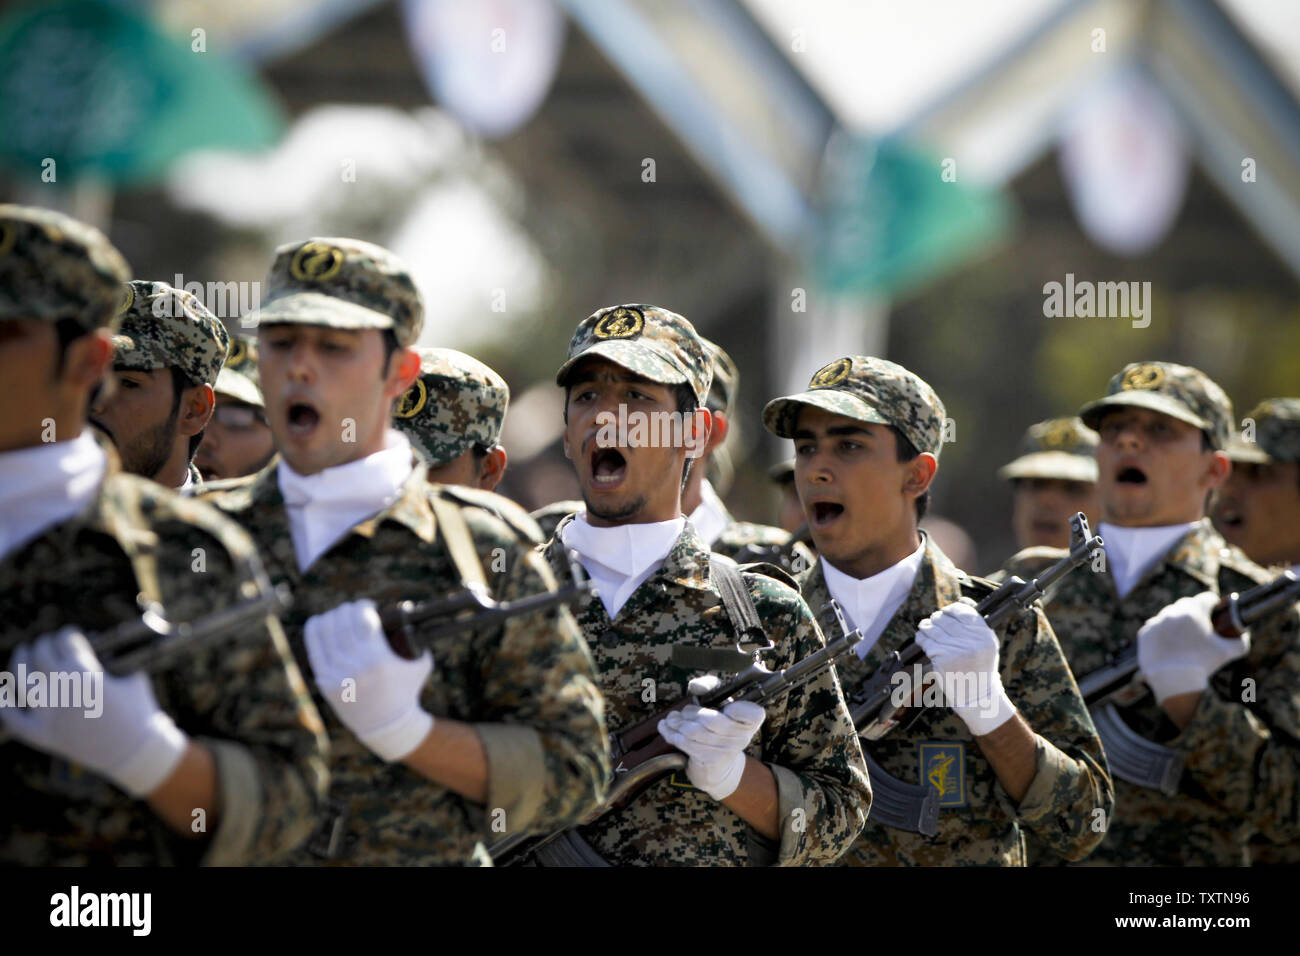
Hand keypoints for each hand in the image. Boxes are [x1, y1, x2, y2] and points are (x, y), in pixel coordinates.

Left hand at [0, 627, 187, 796]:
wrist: (135, 751)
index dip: (66, 634)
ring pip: (21, 680)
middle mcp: (62, 690)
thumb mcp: (132, 676)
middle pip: (40, 655)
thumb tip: (100, 647)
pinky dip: (5, 706)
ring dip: (19, 661)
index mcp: (85, 672)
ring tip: (22, 653)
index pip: (65, 640)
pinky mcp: (43, 736)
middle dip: (44, 643)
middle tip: (47, 642)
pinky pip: (14, 719)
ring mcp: (49, 714)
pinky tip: (3, 693)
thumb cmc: (139, 710)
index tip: (69, 634)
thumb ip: (114, 660)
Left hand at [305, 599, 433, 760]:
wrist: (387, 725)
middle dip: (349, 609)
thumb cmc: (406, 690)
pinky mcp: (324, 681)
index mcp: (378, 659)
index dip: (364, 606)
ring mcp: (336, 673)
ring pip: (326, 629)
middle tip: (355, 611)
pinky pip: (314, 647)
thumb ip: (417, 639)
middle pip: (343, 620)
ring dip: (333, 616)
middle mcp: (355, 664)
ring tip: (340, 616)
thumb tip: (408, 617)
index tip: (369, 607)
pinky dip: (315, 629)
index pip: (363, 618)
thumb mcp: (421, 663)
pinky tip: (319, 621)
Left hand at [657, 675, 764, 800]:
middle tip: (681, 713)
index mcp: (751, 721)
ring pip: (695, 732)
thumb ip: (710, 689)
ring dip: (677, 723)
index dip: (738, 710)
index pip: (753, 714)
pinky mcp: (710, 761)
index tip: (727, 708)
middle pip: (711, 720)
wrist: (719, 768)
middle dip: (690, 713)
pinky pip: (686, 744)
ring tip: (671, 720)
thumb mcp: (720, 707)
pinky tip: (666, 729)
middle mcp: (743, 737)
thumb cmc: (718, 730)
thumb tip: (695, 686)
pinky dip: (672, 734)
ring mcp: (726, 751)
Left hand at [914, 600, 1016, 735]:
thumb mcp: (986, 643)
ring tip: (925, 629)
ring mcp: (956, 650)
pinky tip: (923, 641)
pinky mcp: (942, 659)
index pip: (963, 611)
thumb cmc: (979, 666)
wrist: (976, 694)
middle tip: (932, 622)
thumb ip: (975, 622)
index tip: (945, 613)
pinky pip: (926, 641)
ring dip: (926, 627)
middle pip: (945, 619)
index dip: (950, 610)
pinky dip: (922, 639)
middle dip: (936, 619)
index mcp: (984, 635)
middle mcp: (972, 641)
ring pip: (932, 628)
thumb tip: (961, 601)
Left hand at [1138, 592, 1248, 703]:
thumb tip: (1244, 635)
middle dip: (1194, 612)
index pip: (1206, 598)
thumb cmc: (1203, 665)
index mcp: (1193, 612)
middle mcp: (1172, 613)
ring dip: (1176, 621)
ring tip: (1183, 636)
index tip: (1216, 613)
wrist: (1175, 682)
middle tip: (1201, 626)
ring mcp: (1156, 622)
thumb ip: (1241, 642)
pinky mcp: (1144, 634)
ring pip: (1168, 615)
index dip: (1214, 605)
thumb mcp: (1228, 653)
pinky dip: (1161, 633)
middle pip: (1186, 604)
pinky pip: (1154, 628)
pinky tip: (1167, 642)